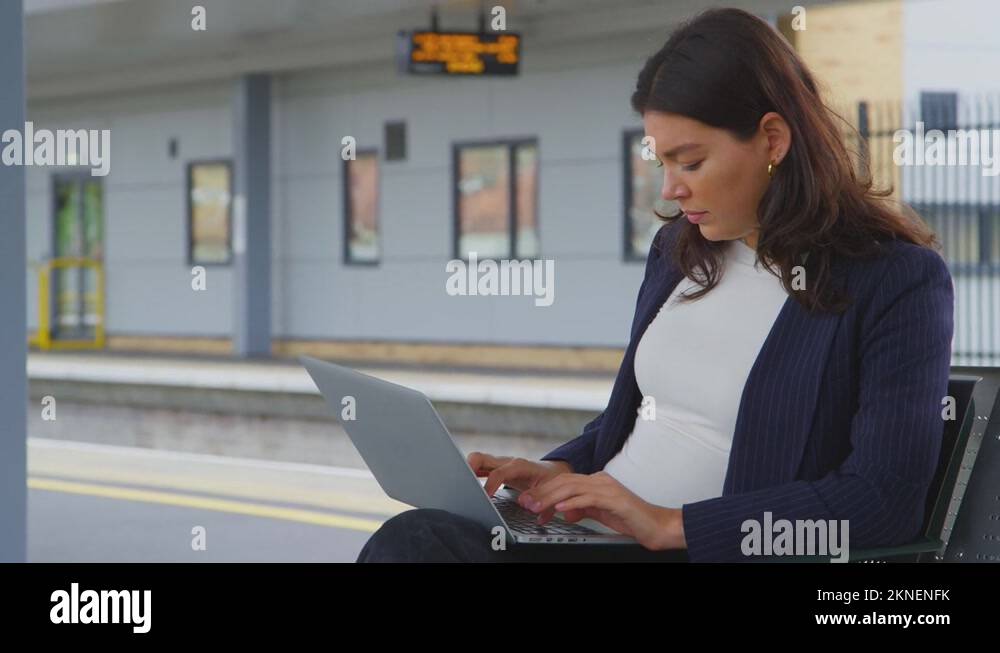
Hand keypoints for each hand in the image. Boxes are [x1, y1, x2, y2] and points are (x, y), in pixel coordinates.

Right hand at [466, 452, 571, 497]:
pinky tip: (461, 484)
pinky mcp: (494, 469)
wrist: (552, 472)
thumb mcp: (551, 489)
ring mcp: (498, 464)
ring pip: (476, 460)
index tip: (484, 497)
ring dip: (465, 470)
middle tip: (461, 484)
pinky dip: (468, 474)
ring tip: (456, 485)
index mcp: (520, 466)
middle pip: (481, 458)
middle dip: (468, 468)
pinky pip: (477, 467)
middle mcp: (506, 462)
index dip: (490, 484)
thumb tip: (525, 504)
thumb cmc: (551, 480)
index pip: (500, 472)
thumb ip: (541, 498)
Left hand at [517, 471, 685, 550]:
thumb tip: (565, 513)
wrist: (657, 526)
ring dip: (551, 498)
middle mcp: (601, 480)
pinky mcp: (616, 499)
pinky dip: (572, 503)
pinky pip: (589, 499)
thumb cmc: (631, 520)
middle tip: (525, 502)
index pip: (564, 482)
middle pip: (564, 481)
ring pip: (573, 487)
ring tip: (536, 506)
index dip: (544, 491)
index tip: (528, 502)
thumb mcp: (600, 514)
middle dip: (542, 492)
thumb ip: (583, 510)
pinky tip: (560, 510)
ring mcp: (608, 488)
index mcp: (597, 481)